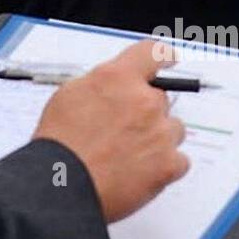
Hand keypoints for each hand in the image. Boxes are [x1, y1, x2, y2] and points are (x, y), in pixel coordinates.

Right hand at [33, 40, 188, 222]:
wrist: (61, 185)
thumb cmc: (60, 145)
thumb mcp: (69, 96)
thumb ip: (101, 85)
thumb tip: (113, 87)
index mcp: (118, 78)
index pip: (153, 53)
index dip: (162, 58)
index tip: (168, 61)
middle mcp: (144, 101)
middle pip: (161, 99)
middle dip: (146, 113)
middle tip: (124, 131)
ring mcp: (160, 133)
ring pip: (172, 129)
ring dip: (157, 139)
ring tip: (128, 156)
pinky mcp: (169, 164)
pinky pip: (179, 160)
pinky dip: (164, 167)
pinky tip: (140, 172)